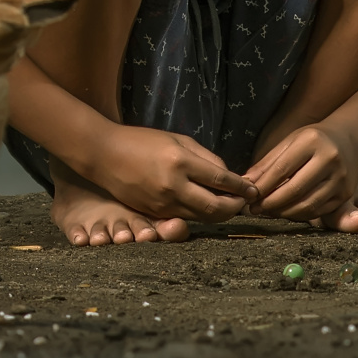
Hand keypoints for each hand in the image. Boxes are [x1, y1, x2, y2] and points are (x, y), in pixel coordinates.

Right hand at [94, 127, 253, 222]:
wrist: (104, 154)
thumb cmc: (142, 141)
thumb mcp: (178, 140)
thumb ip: (206, 158)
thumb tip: (228, 175)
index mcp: (180, 162)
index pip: (220, 179)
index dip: (241, 187)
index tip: (253, 190)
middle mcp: (172, 185)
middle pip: (215, 207)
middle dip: (234, 207)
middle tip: (244, 202)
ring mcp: (162, 203)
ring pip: (201, 217)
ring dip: (219, 214)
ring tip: (229, 205)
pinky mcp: (153, 213)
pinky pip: (184, 217)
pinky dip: (199, 215)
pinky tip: (206, 207)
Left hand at [246, 122, 357, 219]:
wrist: (348, 141)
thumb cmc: (313, 141)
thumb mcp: (290, 142)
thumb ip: (268, 163)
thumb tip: (245, 183)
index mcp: (312, 141)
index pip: (282, 169)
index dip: (263, 186)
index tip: (249, 196)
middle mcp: (330, 159)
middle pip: (295, 190)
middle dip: (271, 203)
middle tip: (255, 209)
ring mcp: (341, 178)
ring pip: (307, 204)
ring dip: (284, 212)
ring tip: (269, 211)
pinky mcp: (346, 193)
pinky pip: (319, 210)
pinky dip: (300, 214)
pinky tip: (288, 211)